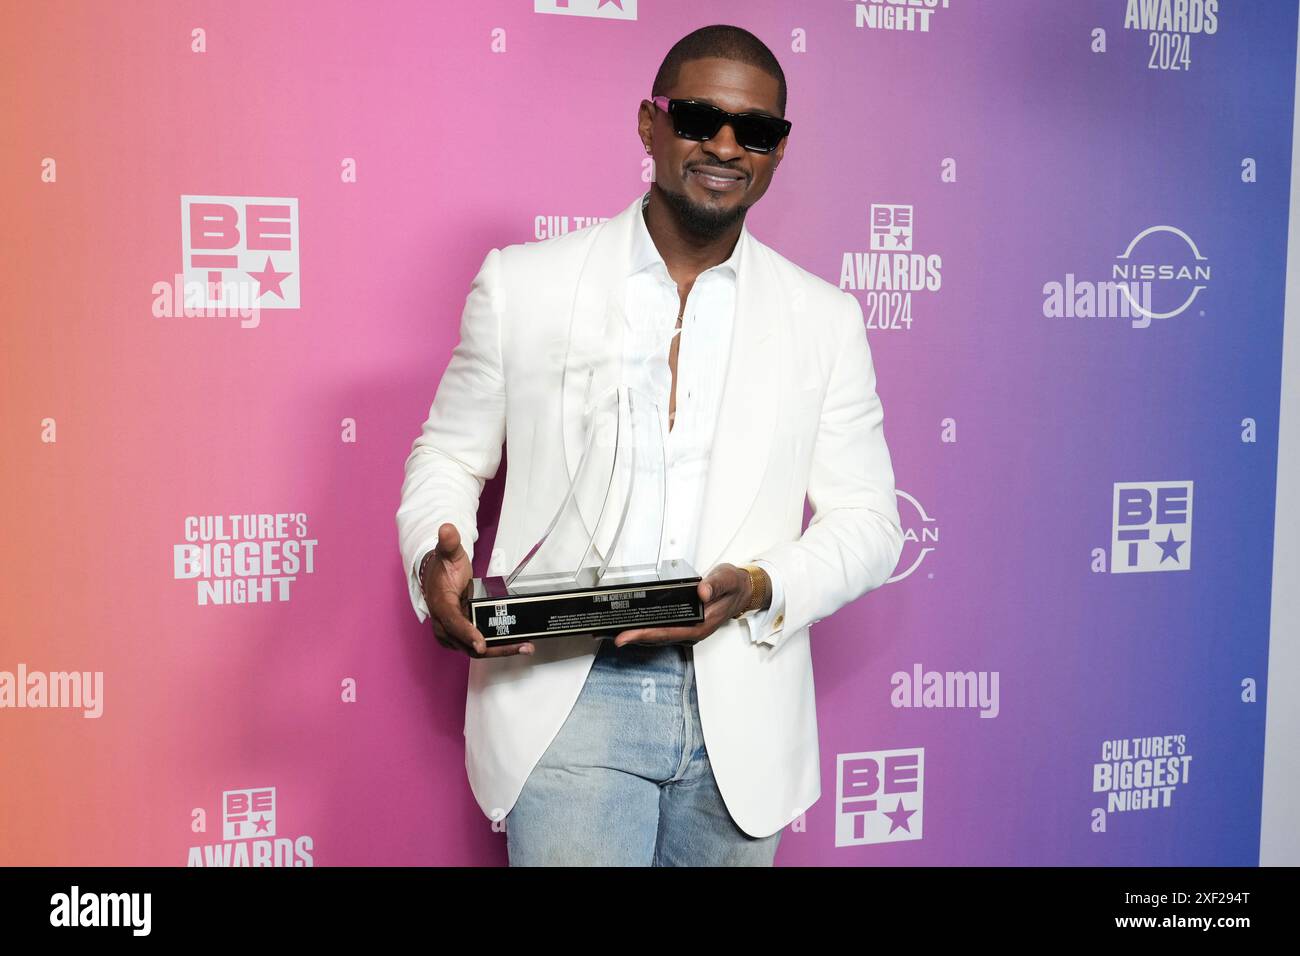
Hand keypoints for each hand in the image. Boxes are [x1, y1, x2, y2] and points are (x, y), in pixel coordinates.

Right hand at [423, 523, 534, 657]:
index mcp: (441, 606)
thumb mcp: (448, 553)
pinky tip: (516, 644)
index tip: (481, 644)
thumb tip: (447, 529)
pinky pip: (478, 646)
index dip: (467, 634)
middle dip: (495, 648)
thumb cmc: (444, 568)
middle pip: (469, 644)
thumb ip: (449, 542)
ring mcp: (452, 634)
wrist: (435, 577)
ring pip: (475, 650)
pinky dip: (496, 647)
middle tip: (522, 646)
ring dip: (500, 650)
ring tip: (525, 647)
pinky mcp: (460, 637)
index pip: (453, 623)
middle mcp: (444, 625)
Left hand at [611, 563, 754, 647]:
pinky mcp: (684, 625)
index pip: (669, 632)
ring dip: (637, 635)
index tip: (628, 635)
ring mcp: (688, 630)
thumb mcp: (726, 579)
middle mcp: (693, 632)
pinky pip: (662, 631)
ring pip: (659, 637)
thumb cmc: (732, 586)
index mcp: (702, 625)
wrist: (741, 590)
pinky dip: (646, 630)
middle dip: (634, 637)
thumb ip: (714, 585)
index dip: (646, 634)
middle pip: (659, 638)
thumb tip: (702, 592)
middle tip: (611, 636)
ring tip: (614, 634)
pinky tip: (633, 627)